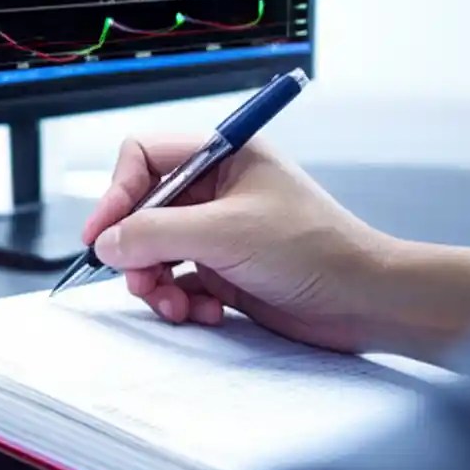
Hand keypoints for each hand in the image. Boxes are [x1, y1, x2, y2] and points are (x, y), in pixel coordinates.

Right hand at [82, 135, 397, 353]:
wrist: (367, 303)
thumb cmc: (318, 251)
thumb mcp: (226, 233)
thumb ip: (156, 233)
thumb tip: (107, 242)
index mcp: (222, 156)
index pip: (143, 158)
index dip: (116, 193)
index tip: (103, 233)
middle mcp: (216, 189)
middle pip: (141, 211)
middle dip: (136, 250)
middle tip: (140, 280)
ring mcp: (218, 231)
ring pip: (153, 251)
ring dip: (154, 283)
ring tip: (174, 305)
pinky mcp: (223, 270)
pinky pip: (175, 281)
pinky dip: (179, 301)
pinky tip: (203, 313)